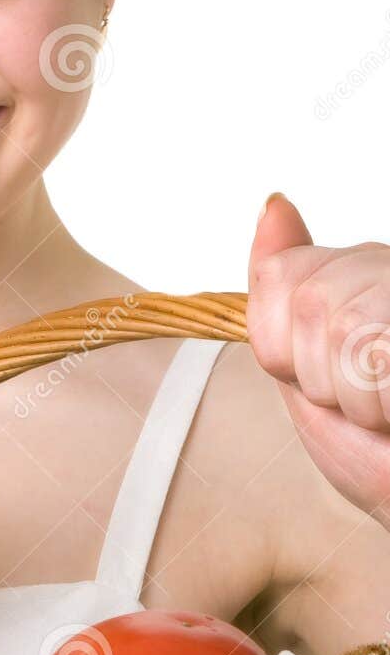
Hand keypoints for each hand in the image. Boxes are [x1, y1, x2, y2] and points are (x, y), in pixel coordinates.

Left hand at [247, 192, 389, 525]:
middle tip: (364, 402)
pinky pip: (379, 352)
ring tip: (388, 411)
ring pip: (344, 326)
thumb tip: (275, 203)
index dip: (281, 344)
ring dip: (357, 396)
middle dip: (321, 377)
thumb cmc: (378, 451)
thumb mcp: (303, 367)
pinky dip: (383, 403)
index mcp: (363, 270)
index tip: (320, 380)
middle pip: (309, 302)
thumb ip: (281, 292)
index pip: (280, 273)